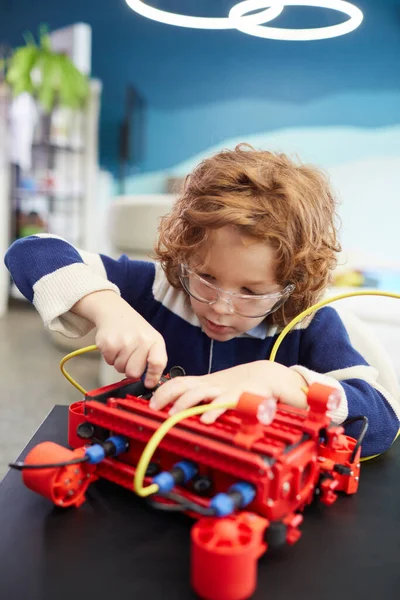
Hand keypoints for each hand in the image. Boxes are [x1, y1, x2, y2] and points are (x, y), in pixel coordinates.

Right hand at [73, 290, 166, 387]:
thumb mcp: (150, 340)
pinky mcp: (108, 343)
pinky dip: (110, 357)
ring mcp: (124, 341)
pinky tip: (114, 345)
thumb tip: (150, 382)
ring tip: (122, 348)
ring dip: (120, 362)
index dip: (153, 376)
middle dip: (130, 369)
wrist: (114, 312)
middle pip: (134, 373)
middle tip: (130, 357)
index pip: (158, 363)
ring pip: (120, 369)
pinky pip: (109, 362)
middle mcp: (141, 340)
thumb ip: (153, 360)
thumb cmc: (135, 330)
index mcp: (155, 340)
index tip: (148, 383)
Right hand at [149, 360, 307, 423]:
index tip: (207, 419)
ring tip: (153, 411)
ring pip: (187, 386)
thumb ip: (298, 408)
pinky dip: (166, 392)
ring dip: (170, 397)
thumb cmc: (279, 388)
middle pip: (202, 391)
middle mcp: (226, 386)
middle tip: (172, 418)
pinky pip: (182, 385)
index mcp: (245, 391)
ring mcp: (214, 384)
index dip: (218, 407)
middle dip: (186, 404)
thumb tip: (296, 417)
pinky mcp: (205, 385)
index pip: (229, 398)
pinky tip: (152, 403)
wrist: (269, 373)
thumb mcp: (292, 400)